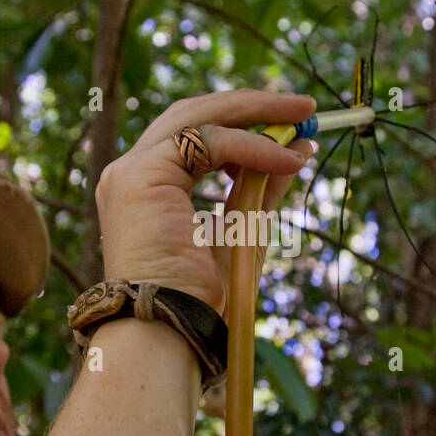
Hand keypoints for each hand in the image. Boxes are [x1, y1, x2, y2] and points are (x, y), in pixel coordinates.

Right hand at [94, 89, 318, 314]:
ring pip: (198, 118)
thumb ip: (262, 187)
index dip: (244, 123)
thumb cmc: (202, 296)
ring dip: (256, 114)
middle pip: (193, 114)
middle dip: (252, 106)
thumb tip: (298, 148)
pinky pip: (207, 141)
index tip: (292, 127)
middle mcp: (131, 173)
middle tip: (304, 107)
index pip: (195, 135)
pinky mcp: (141, 176)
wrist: (174, 330)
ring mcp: (131, 172)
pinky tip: (286, 159)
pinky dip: (252, 146)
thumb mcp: (244, 230)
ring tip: (303, 119)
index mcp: (148, 187)